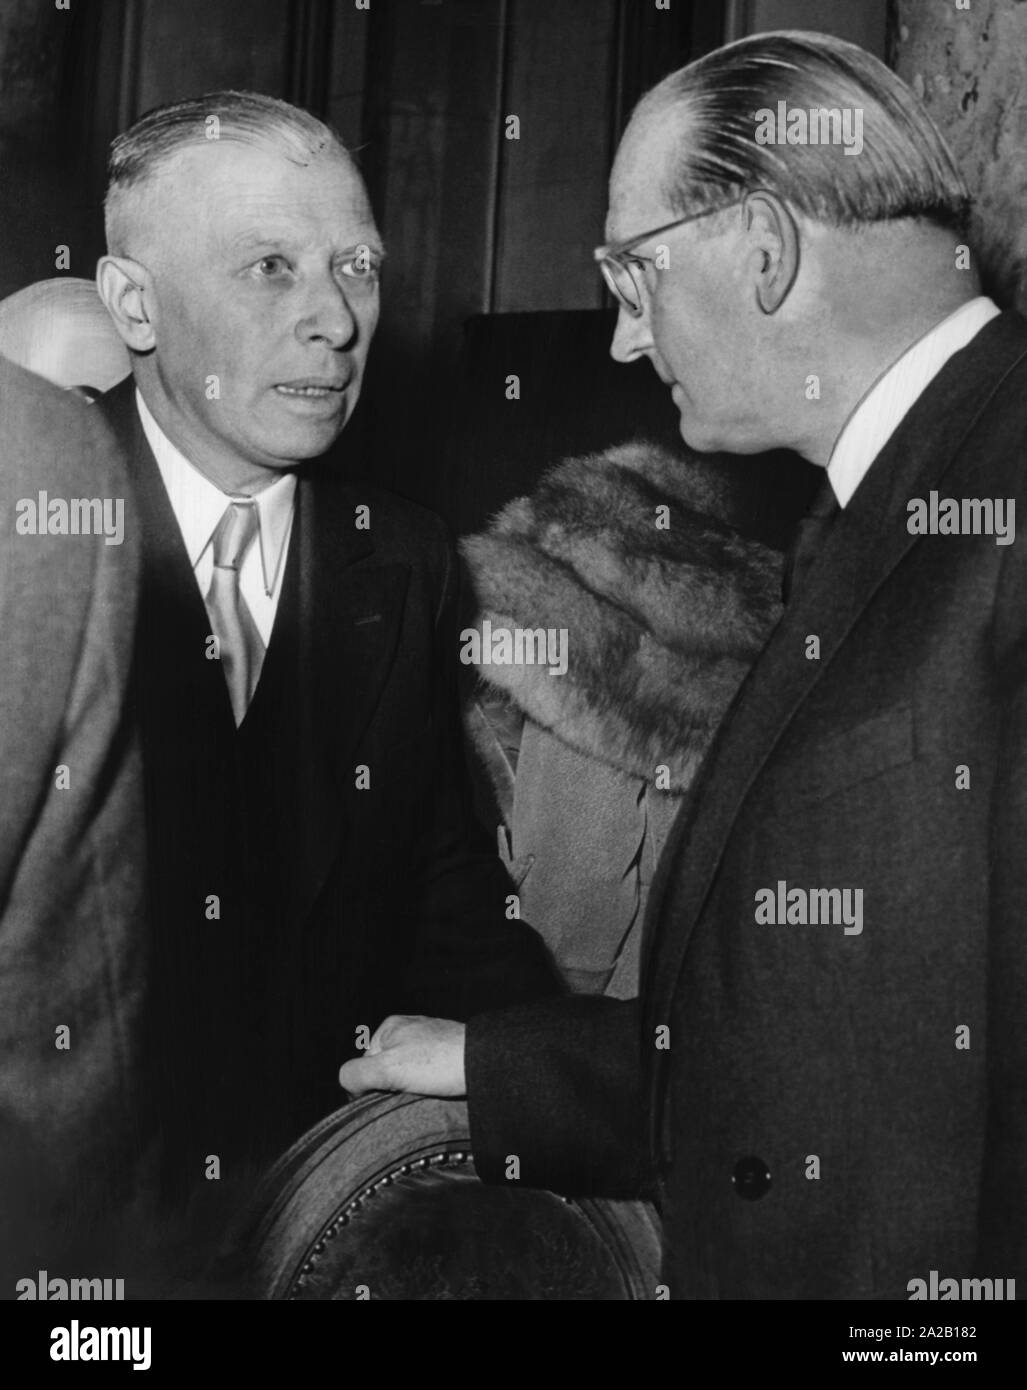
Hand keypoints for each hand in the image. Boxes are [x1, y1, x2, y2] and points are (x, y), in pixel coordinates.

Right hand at [338, 1015, 466, 1097]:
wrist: (485, 1063)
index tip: (390, 1093)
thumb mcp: (387, 1069)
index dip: (372, 1085)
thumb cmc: (438, 1062)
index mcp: (390, 1027)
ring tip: (429, 1090)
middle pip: (387, 1069)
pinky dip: (431, 1085)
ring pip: (409, 1074)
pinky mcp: (448, 1052)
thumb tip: (347, 1083)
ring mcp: (430, 1039)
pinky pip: (429, 1074)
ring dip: (414, 1087)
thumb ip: (356, 1074)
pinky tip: (440, 1088)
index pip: (365, 1064)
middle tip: (411, 1092)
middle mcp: (410, 1029)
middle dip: (395, 1086)